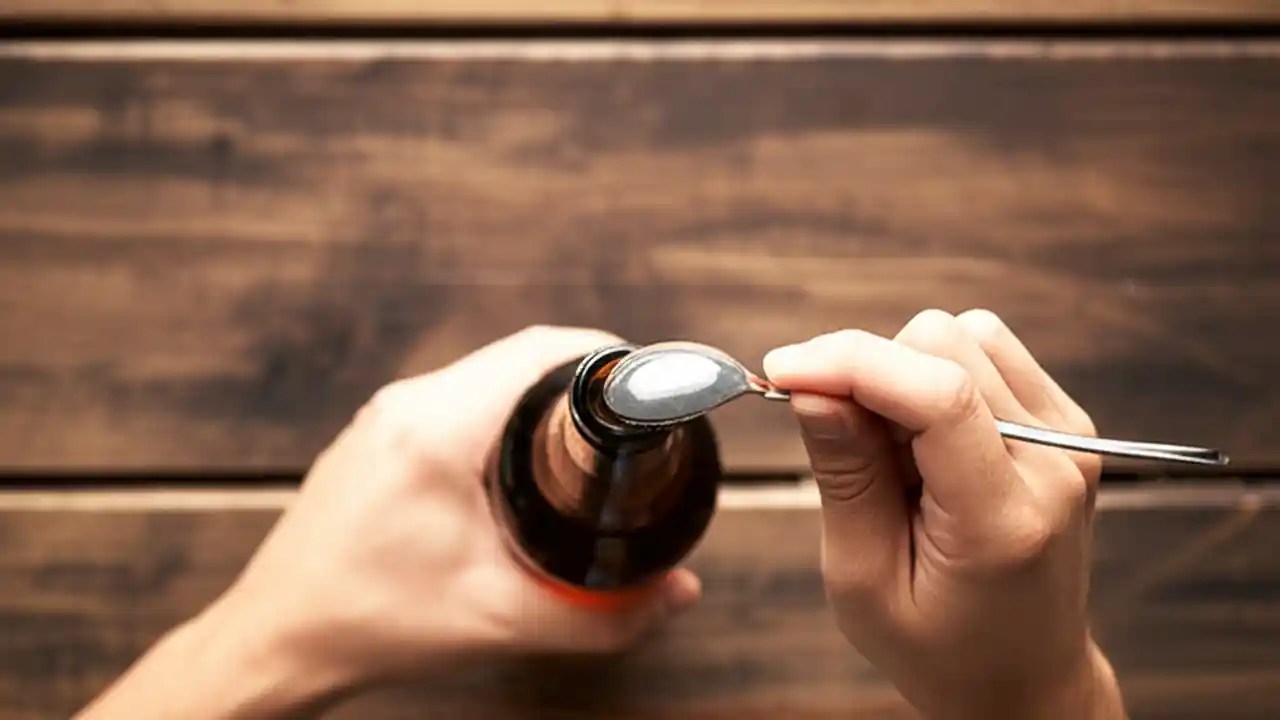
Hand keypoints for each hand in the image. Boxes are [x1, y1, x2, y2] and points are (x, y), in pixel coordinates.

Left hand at [80, 326, 700, 718]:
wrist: (280, 639)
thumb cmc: (372, 623)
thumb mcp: (500, 620)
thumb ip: (604, 616)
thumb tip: (678, 590)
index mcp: (436, 429)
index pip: (540, 352)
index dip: (607, 355)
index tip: (650, 379)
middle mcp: (407, 405)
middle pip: (519, 358)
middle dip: (584, 379)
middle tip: (632, 418)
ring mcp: (385, 417)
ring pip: (487, 378)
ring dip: (542, 397)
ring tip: (589, 440)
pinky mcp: (377, 436)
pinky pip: (457, 400)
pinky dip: (504, 415)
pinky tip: (526, 461)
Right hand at [763, 310, 1124, 719]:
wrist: (1025, 679)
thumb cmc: (941, 650)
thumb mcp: (864, 581)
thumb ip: (844, 477)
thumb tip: (810, 387)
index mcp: (1004, 520)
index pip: (937, 396)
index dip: (848, 363)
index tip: (780, 371)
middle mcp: (1054, 464)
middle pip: (944, 344)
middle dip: (869, 372)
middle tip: (844, 440)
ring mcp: (1070, 437)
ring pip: (964, 333)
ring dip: (904, 372)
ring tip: (892, 449)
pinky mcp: (1066, 422)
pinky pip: (988, 349)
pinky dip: (935, 374)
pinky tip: (923, 438)